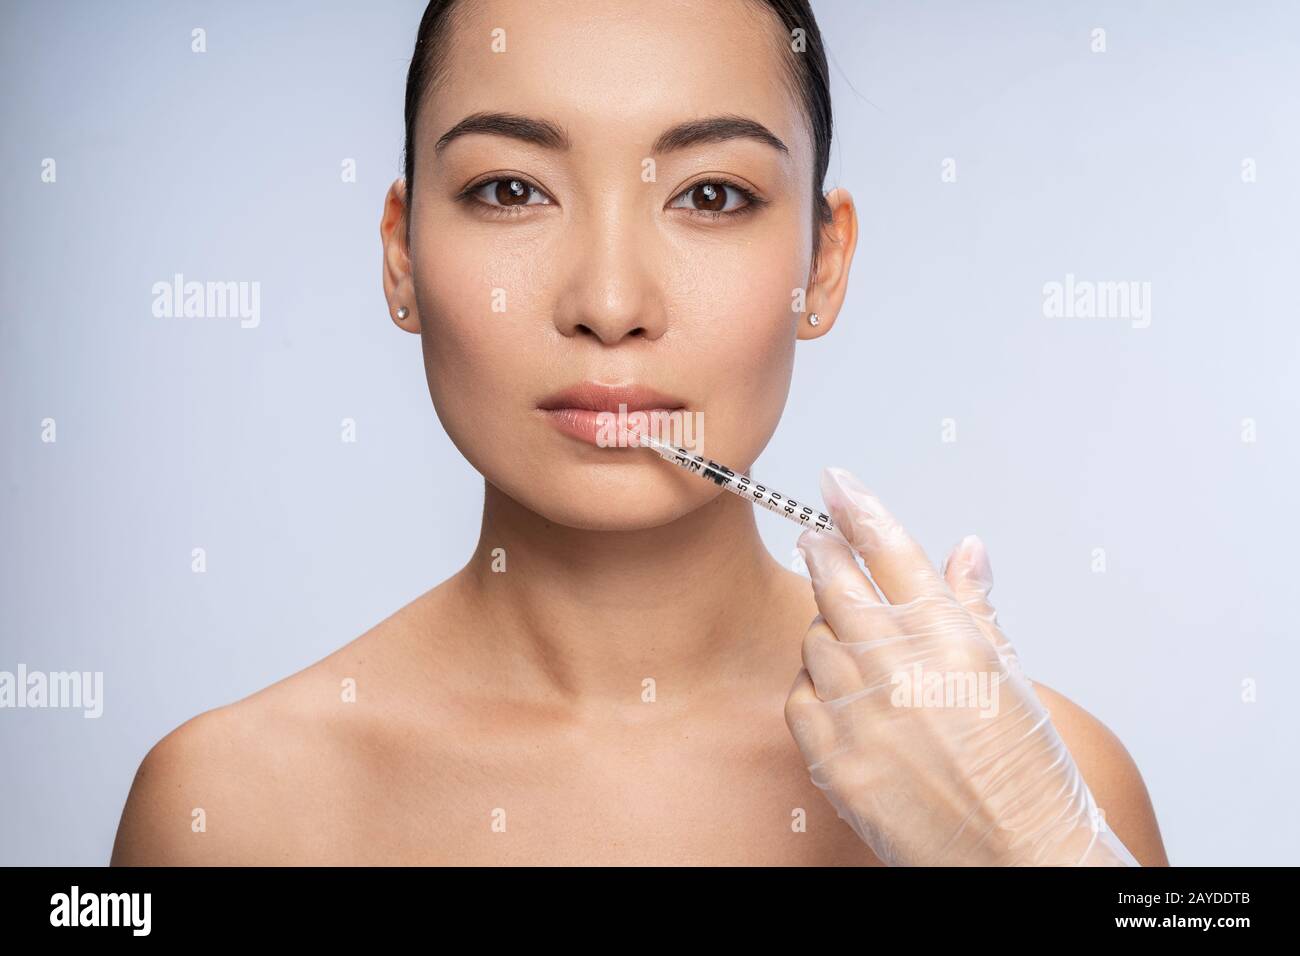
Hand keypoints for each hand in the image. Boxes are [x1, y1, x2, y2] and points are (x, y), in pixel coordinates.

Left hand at [785, 466, 1138, 865]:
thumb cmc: (1028, 774)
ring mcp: (861, 714)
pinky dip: (815, 689)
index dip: (858, 507)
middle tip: (818, 537)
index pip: (891, 550)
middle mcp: (901, 667)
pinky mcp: (834, 759)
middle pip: (837, 582)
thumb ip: (976, 607)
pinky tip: (841, 697)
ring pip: (814, 640)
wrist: (1019, 859)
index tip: (836, 482)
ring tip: (858, 649)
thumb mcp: (1011, 677)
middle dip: (824, 551)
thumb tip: (967, 549)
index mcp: (952, 639)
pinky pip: (799, 699)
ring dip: (829, 632)